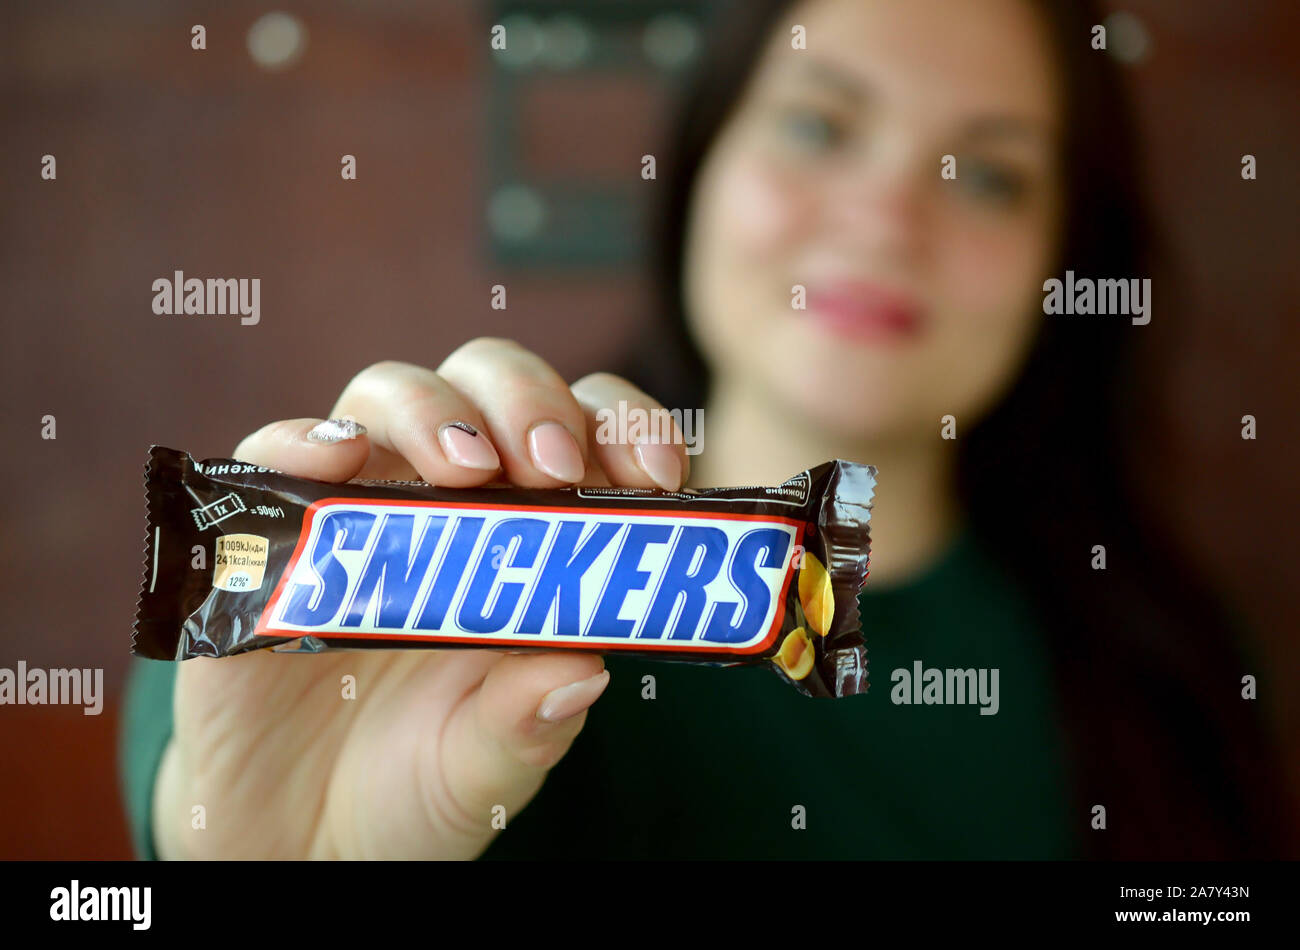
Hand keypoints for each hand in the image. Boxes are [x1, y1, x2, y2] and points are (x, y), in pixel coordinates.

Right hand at [152, 339, 690, 858]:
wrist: (299, 843)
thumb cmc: (414, 785)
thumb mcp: (486, 769)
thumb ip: (529, 723)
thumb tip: (582, 669)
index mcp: (524, 538)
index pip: (586, 432)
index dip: (626, 429)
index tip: (655, 475)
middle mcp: (441, 502)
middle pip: (491, 385)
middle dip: (533, 403)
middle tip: (553, 466)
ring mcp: (351, 509)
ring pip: (390, 393)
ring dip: (436, 409)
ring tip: (468, 469)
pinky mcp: (261, 538)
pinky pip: (270, 455)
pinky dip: (302, 437)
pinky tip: (339, 454)